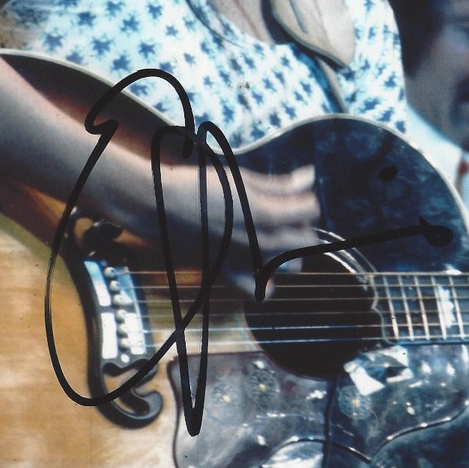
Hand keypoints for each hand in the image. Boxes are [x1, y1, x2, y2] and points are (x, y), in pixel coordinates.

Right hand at [159, 162, 318, 294]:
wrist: (158, 207)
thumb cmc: (198, 186)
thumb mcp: (241, 179)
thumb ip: (279, 184)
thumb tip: (310, 176)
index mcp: (264, 213)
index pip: (309, 210)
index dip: (306, 200)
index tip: (296, 194)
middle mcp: (260, 242)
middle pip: (305, 240)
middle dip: (302, 225)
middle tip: (285, 212)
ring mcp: (247, 261)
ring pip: (292, 265)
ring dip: (290, 249)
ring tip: (274, 234)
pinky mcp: (231, 273)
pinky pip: (261, 291)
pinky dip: (268, 280)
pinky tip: (262, 263)